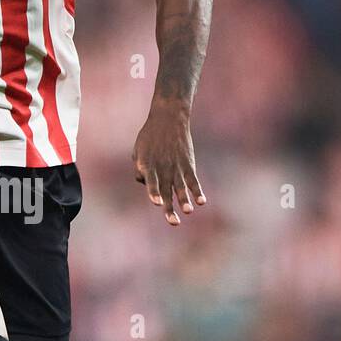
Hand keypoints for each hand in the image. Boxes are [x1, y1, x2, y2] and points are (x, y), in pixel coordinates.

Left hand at [132, 105, 205, 225]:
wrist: (169, 118)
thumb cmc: (150, 136)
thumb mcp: (138, 150)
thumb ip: (139, 168)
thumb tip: (143, 182)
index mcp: (148, 166)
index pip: (151, 183)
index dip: (154, 192)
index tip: (156, 202)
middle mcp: (163, 168)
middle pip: (166, 191)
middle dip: (169, 207)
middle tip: (173, 222)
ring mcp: (176, 167)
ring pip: (181, 187)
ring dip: (185, 200)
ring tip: (187, 211)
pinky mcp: (188, 164)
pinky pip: (193, 180)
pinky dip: (197, 191)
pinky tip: (202, 202)